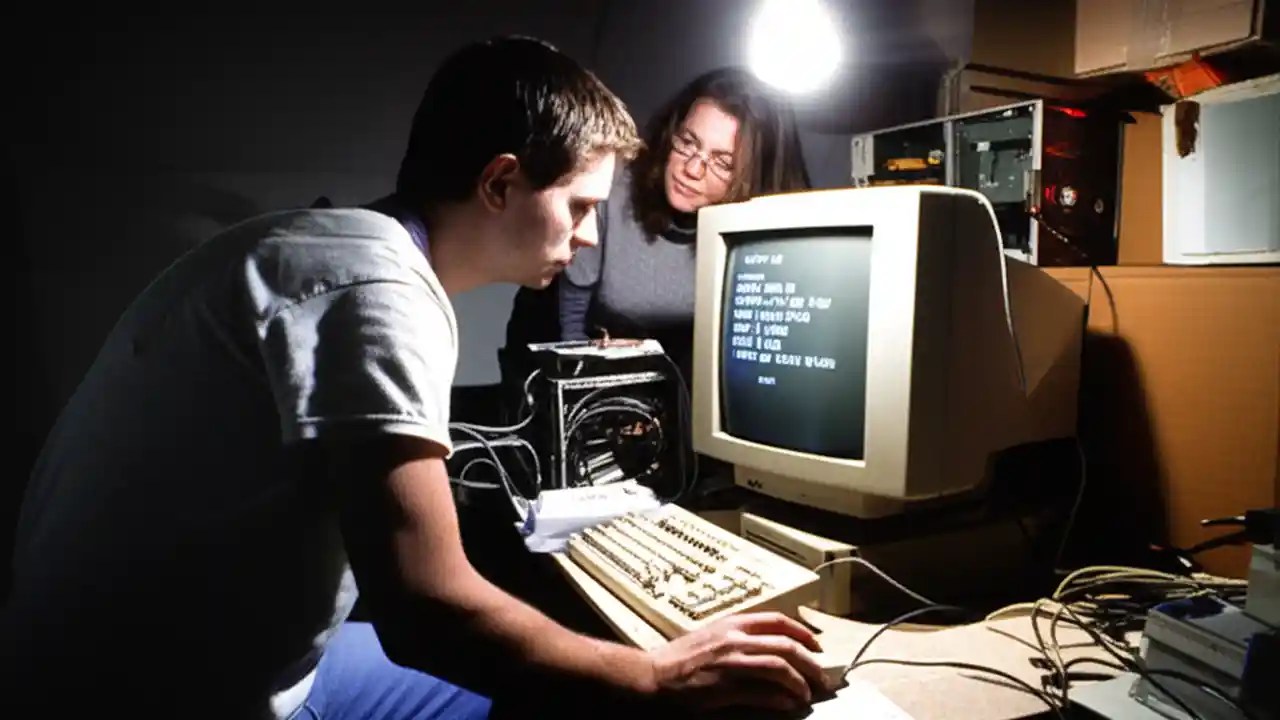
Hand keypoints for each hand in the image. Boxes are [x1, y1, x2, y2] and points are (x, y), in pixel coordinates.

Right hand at [646, 611, 831, 711]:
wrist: (653, 675)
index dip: (804, 633)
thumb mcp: (713, 636)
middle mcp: (735, 639)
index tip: (817, 646)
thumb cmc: (680, 658)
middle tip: (821, 677)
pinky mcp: (726, 688)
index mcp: (733, 623)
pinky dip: (782, 700)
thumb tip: (773, 648)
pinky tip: (789, 705)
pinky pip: (764, 693)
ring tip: (807, 694)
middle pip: (786, 646)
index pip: (778, 621)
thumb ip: (740, 637)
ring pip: (780, 668)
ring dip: (800, 683)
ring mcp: (731, 664)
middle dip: (811, 663)